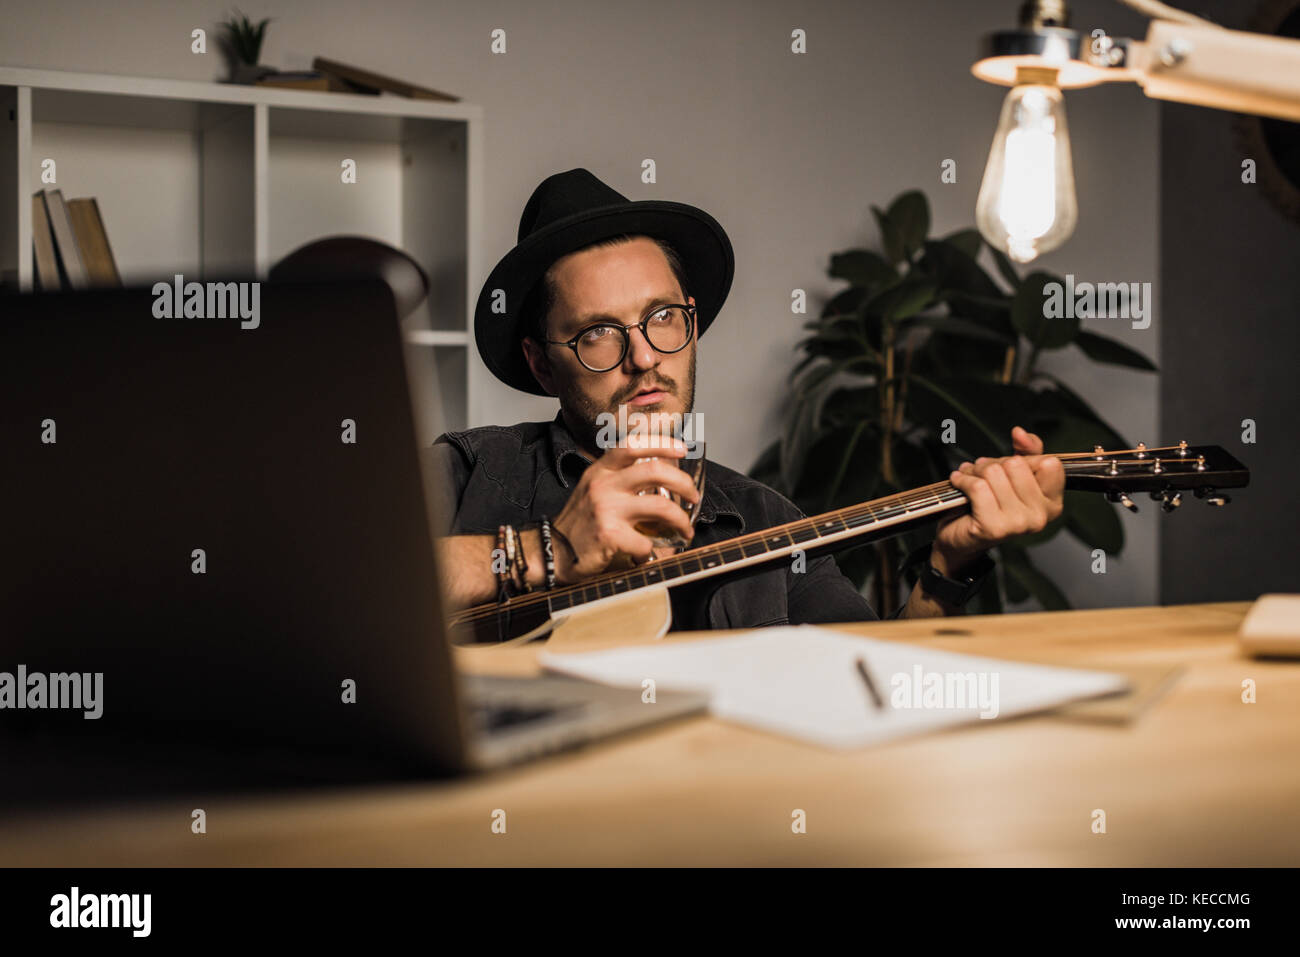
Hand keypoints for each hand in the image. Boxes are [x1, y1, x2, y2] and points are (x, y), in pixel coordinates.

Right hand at [551, 432, 700, 583]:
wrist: (550, 551)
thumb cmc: (577, 524)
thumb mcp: (592, 490)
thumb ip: (617, 480)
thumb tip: (657, 482)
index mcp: (600, 471)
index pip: (632, 444)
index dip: (661, 442)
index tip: (682, 448)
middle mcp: (603, 485)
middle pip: (655, 470)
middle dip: (683, 483)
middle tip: (693, 497)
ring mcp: (606, 508)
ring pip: (660, 507)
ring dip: (680, 520)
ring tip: (685, 529)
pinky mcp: (609, 534)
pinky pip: (645, 543)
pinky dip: (651, 553)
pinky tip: (645, 556)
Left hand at [933, 426, 1063, 573]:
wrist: (961, 538)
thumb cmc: (989, 505)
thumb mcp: (1012, 476)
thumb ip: (1026, 452)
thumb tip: (1020, 433)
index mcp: (1052, 503)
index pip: (1049, 463)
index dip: (1023, 458)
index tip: (1008, 467)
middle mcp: (1041, 516)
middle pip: (1016, 464)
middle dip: (993, 464)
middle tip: (981, 472)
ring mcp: (1019, 524)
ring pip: (994, 474)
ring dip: (974, 471)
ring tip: (969, 477)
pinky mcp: (994, 528)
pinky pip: (978, 487)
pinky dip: (963, 480)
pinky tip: (959, 482)